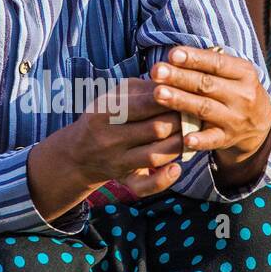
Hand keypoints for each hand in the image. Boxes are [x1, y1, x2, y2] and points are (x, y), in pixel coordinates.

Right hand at [69, 75, 186, 199]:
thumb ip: (141, 90)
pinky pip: (145, 186)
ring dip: (180, 144)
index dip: (169, 98)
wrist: (78, 153)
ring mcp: (116, 162)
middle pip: (156, 129)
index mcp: (104, 113)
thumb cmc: (104, 116)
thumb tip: (173, 85)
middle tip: (193, 112)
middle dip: (180, 119)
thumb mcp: (114, 96)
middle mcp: (109, 139)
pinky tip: (177, 168)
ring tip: (191, 132)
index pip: (145, 104)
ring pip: (156, 155)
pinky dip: (163, 180)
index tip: (183, 93)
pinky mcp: (124, 180)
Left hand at [149, 44, 270, 172]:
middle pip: (207, 84)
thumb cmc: (235, 89)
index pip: (217, 63)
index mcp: (244, 73)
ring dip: (180, 101)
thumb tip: (174, 55)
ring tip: (158, 94)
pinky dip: (200, 140)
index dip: (194, 58)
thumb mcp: (233, 72)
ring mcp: (236, 119)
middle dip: (180, 77)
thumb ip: (208, 64)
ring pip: (205, 109)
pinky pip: (213, 140)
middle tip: (156, 71)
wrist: (260, 123)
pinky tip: (185, 138)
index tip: (172, 54)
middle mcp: (242, 95)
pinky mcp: (228, 138)